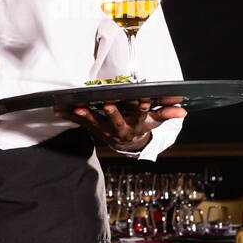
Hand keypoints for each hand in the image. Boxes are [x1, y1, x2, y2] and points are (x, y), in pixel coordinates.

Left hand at [53, 97, 185, 151]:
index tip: (144, 100)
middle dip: (111, 112)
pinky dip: (68, 115)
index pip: (142, 115)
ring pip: (94, 122)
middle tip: (107, 103)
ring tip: (77, 107)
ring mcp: (104, 130)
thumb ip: (166, 113)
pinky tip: (57, 109)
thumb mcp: (155, 121)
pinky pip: (79, 122)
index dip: (143, 108)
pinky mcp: (92, 128)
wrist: (126, 143)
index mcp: (136, 125)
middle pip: (116, 121)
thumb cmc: (141, 126)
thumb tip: (184, 110)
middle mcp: (119, 129)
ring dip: (85, 115)